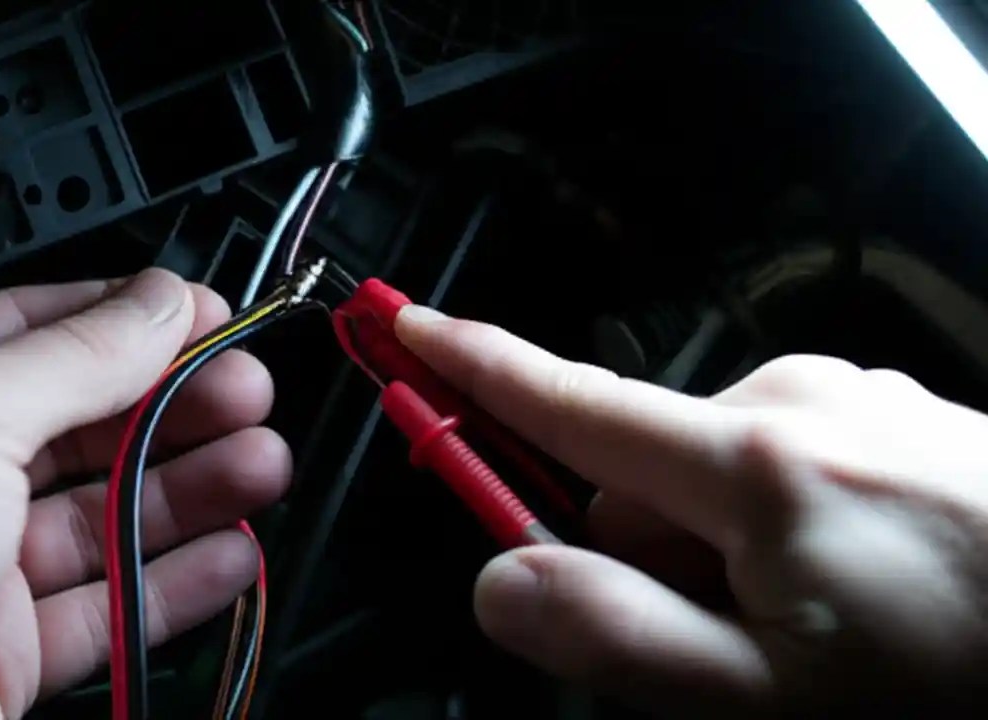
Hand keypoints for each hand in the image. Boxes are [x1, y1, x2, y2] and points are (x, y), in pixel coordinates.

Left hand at [0, 269, 290, 718]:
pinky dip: (175, 581)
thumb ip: (76, 354)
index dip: (133, 321)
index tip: (212, 316)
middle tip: (249, 391)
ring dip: (193, 488)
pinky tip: (230, 556)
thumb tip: (160, 299)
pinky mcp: (5, 647)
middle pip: (88, 422)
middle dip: (178, 403)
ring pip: (109, 513)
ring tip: (263, 465)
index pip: (41, 331)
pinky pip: (108, 603)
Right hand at [395, 306, 987, 716]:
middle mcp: (804, 403)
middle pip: (646, 470)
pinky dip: (792, 523)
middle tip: (730, 642)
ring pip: (722, 475)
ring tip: (822, 622)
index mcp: (754, 464)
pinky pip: (795, 461)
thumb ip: (618, 638)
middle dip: (654, 551)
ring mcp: (861, 402)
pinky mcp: (901, 418)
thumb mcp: (769, 698)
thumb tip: (501, 581)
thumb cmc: (958, 677)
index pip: (569, 402)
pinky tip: (866, 584)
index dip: (474, 368)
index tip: (407, 327)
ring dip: (729, 546)